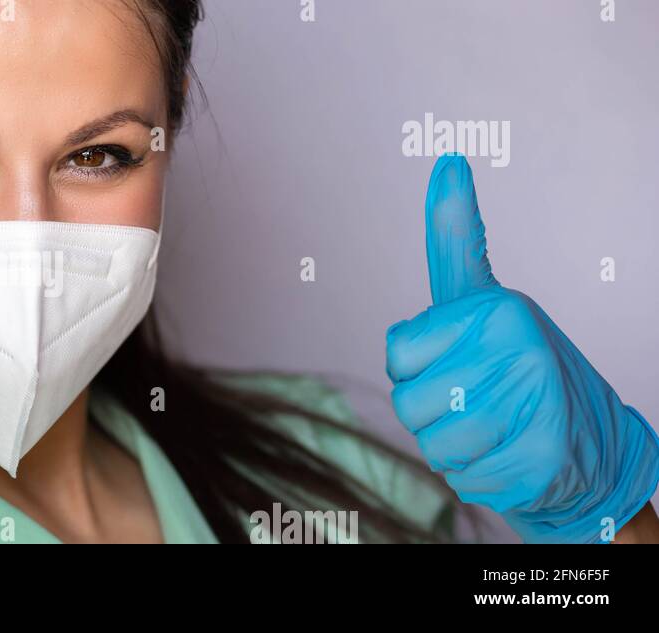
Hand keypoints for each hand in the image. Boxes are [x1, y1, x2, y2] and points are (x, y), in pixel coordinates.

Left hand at [384, 154, 658, 542]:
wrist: (591, 446)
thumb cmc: (516, 367)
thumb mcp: (482, 298)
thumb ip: (455, 238)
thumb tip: (447, 158)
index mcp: (495, 309)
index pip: (397, 354)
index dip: (417, 368)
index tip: (459, 359)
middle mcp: (519, 348)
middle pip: (409, 404)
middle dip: (435, 415)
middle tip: (481, 401)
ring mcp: (534, 403)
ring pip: (433, 446)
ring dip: (456, 449)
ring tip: (497, 428)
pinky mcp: (540, 457)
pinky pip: (463, 479)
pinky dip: (481, 478)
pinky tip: (514, 456)